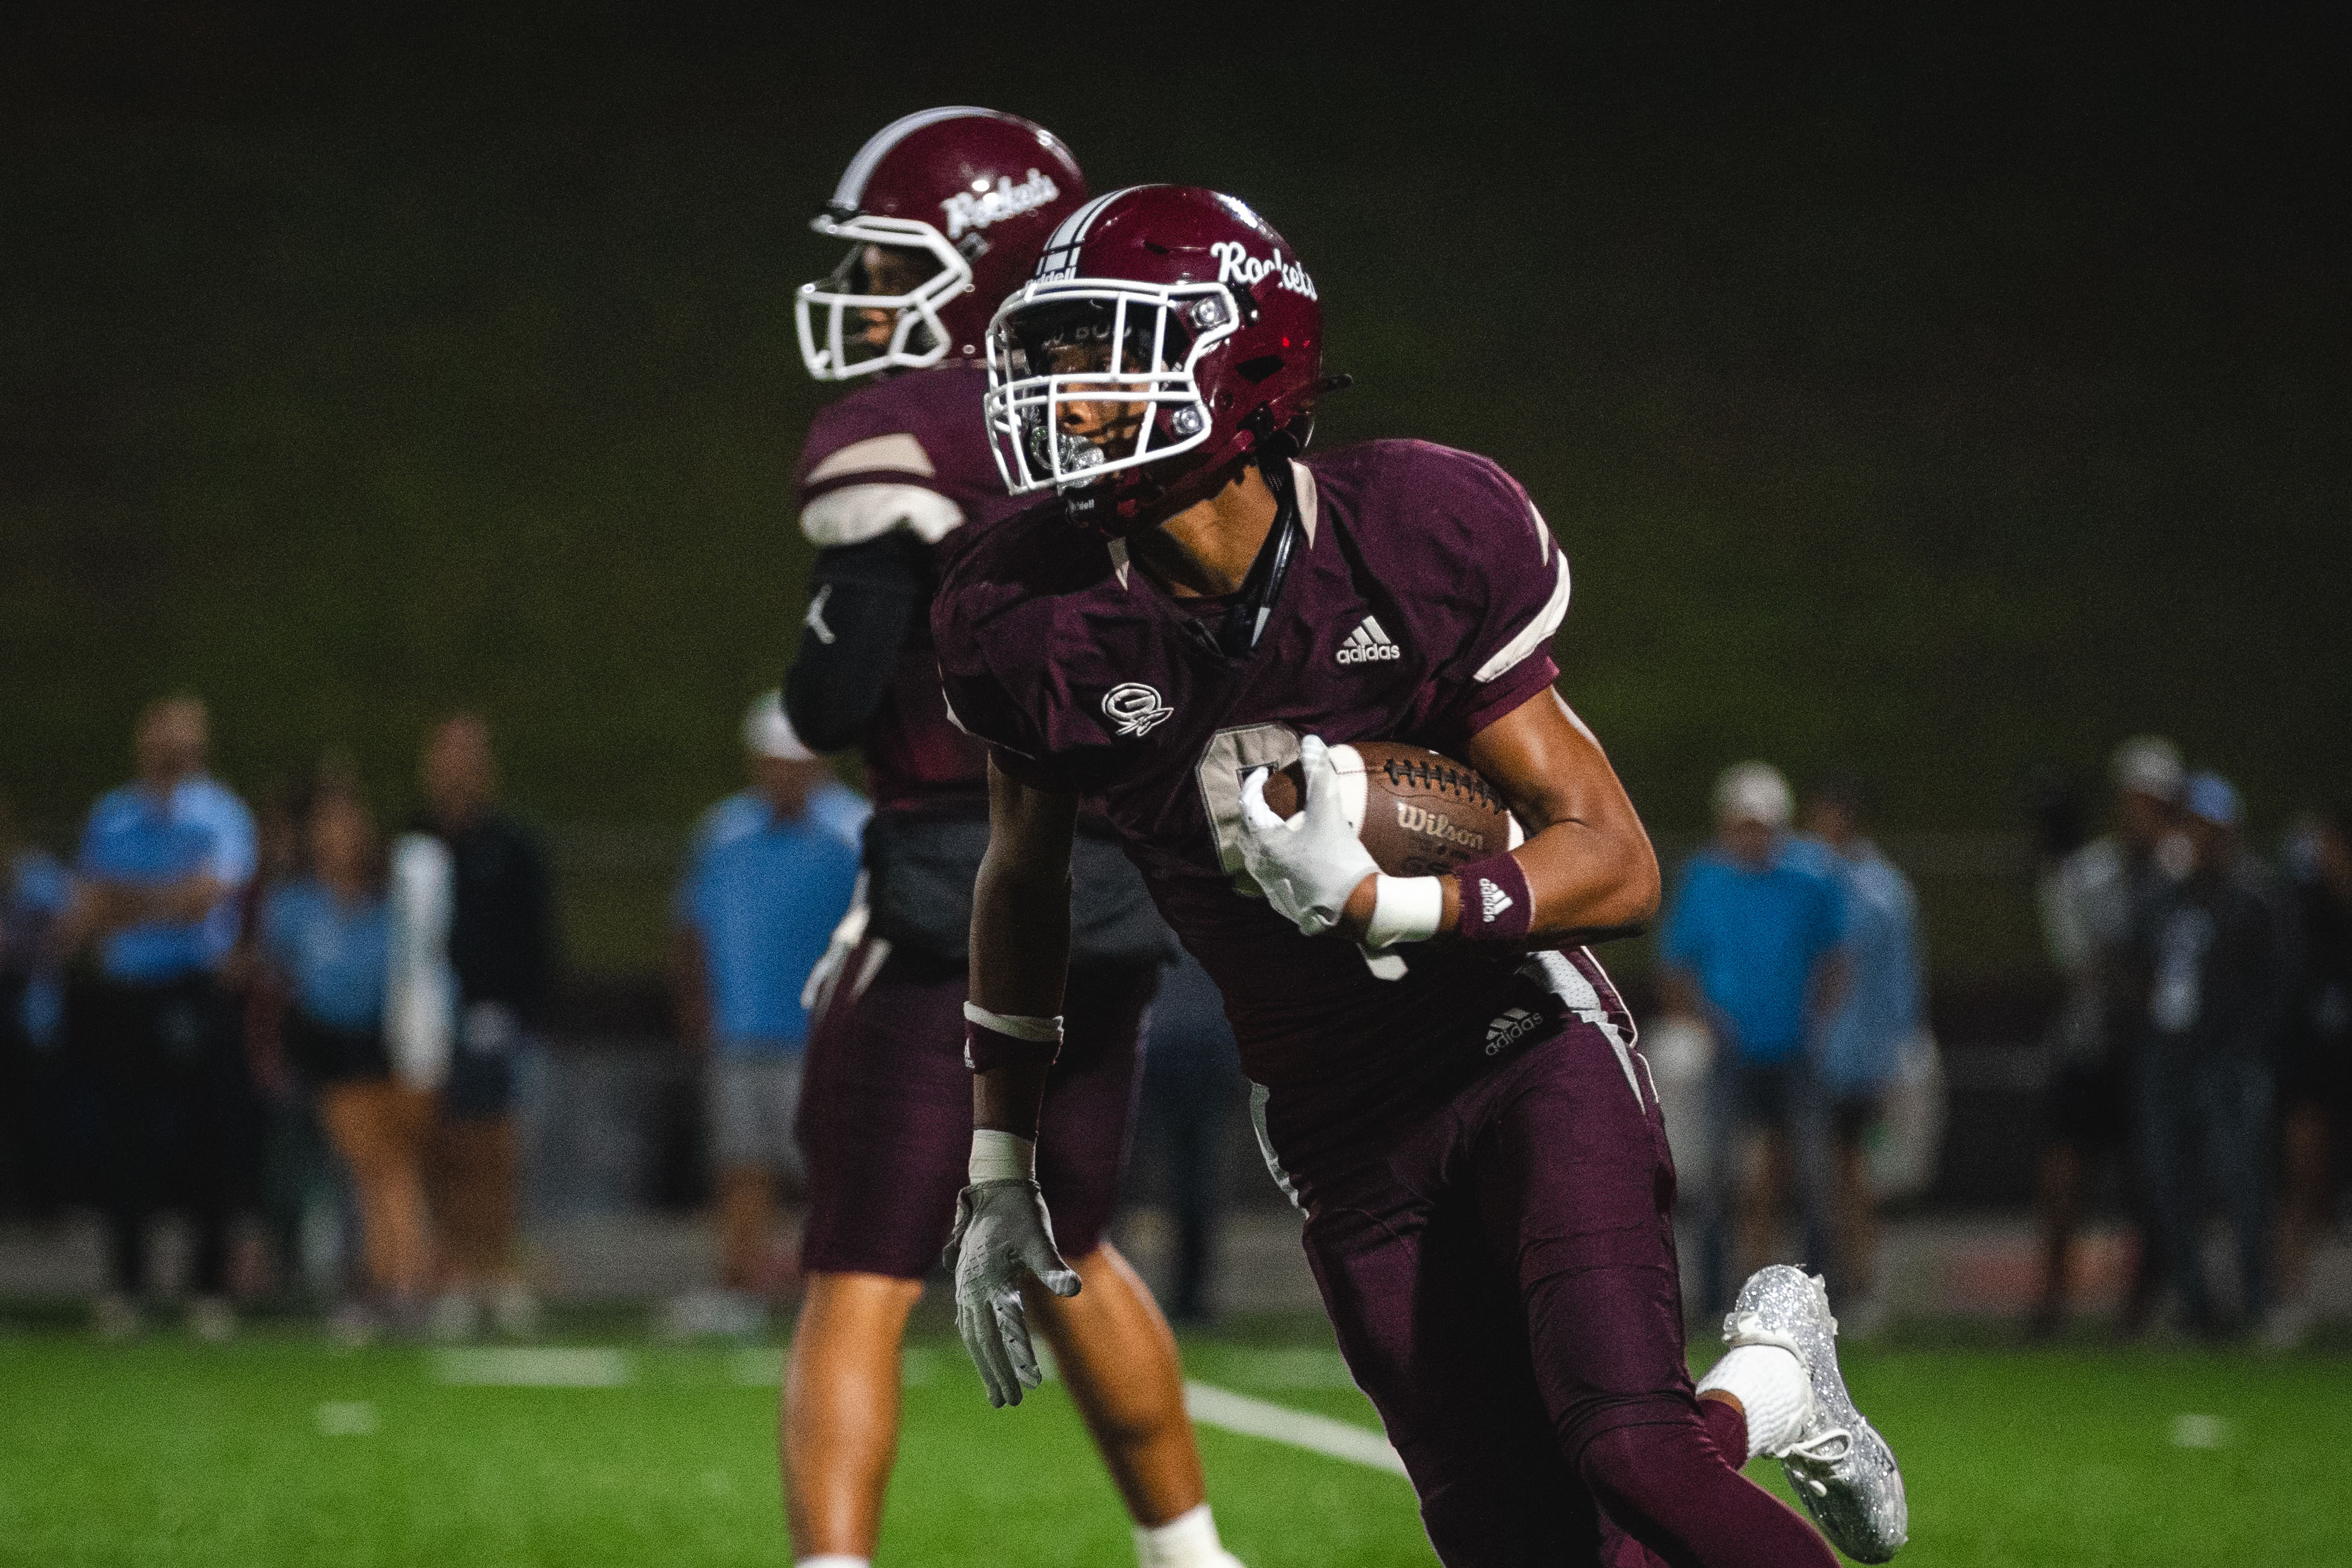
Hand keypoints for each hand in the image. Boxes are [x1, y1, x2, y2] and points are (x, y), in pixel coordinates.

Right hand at [946, 1178, 1079, 1406]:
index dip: (1019, 1355)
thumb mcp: (1040, 1237)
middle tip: (1011, 1403)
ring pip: (973, 1335)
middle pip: (984, 1339)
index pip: (1007, 1325)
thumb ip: (1053, 1267)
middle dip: (997, 1372)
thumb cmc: (1022, 1212)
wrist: (996, 1187)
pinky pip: (969, 1323)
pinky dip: (977, 1346)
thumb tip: (1074, 1289)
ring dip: (985, 1365)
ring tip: (997, 1396)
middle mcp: (974, 1287)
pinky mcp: (967, 1284)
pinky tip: (985, 1360)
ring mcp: (966, 1287)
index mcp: (991, 1278)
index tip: (1032, 1383)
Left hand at [1238, 735, 1378, 937]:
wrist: (1359, 908)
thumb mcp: (1328, 810)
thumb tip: (1310, 741)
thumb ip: (1318, 773)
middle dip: (1253, 813)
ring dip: (1263, 839)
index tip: (1263, 772)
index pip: (1247, 806)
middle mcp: (1261, 868)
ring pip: (1257, 859)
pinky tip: (1297, 859)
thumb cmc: (1340, 857)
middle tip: (1267, 799)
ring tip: (1280, 827)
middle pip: (1246, 834)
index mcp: (1264, 843)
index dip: (1253, 784)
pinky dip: (1278, 862)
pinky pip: (1273, 879)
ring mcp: (1273, 890)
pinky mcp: (1288, 906)